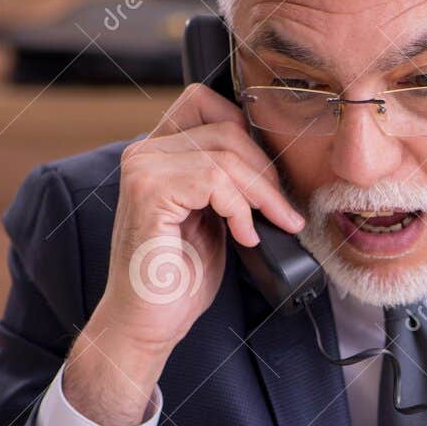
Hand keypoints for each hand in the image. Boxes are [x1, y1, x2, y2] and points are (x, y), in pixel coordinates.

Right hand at [65, 84, 303, 425]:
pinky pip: (214, 180)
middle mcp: (144, 152)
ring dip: (261, 193)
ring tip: (272, 226)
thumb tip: (276, 164)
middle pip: (226, 127)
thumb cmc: (181, 278)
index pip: (207, 102)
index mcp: (159, 152)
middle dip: (266, 171)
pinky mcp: (148, 193)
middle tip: (283, 213)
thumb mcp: (216, 218)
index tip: (272, 180)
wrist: (149, 322)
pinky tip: (244, 237)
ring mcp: (142, 169)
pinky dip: (240, 208)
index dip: (248, 131)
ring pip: (226, 153)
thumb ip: (229, 183)